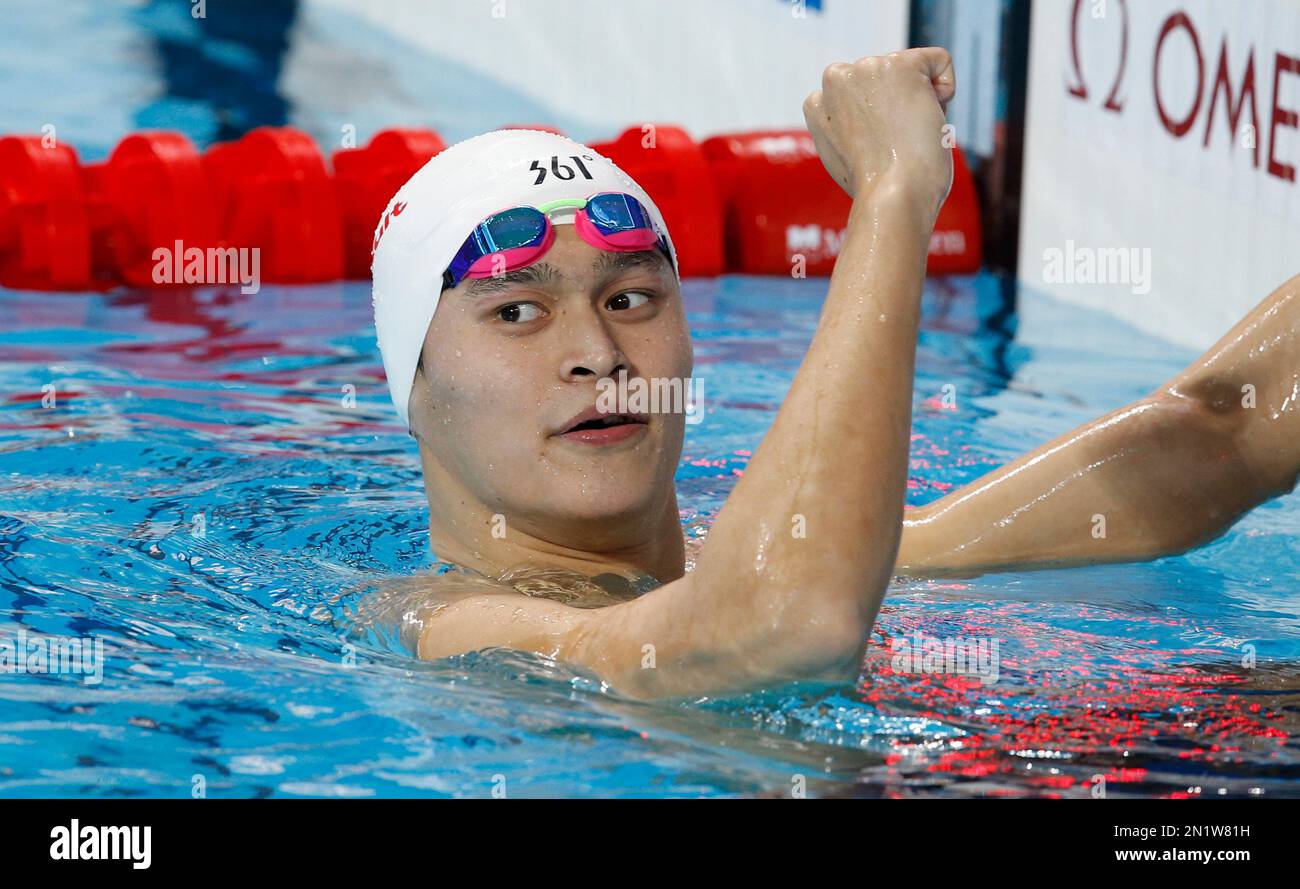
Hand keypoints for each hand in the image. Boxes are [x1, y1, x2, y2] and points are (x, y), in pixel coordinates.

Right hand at [803, 47, 955, 215]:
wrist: (890, 197)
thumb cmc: (876, 190)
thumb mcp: (846, 155)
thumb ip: (848, 128)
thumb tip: (872, 120)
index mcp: (817, 103)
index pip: (861, 94)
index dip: (878, 122)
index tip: (876, 150)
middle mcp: (835, 79)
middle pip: (886, 79)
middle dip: (898, 106)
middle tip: (893, 144)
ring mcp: (866, 68)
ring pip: (911, 72)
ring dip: (918, 102)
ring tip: (907, 135)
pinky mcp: (899, 65)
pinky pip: (940, 61)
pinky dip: (946, 88)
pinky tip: (931, 116)